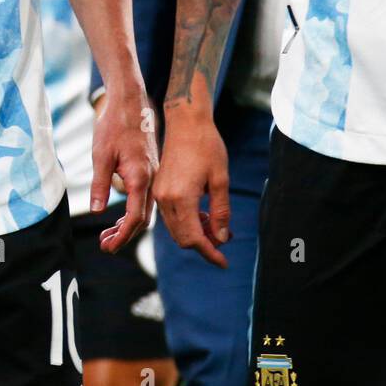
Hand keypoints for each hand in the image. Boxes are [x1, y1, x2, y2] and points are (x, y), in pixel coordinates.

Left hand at [90, 85, 155, 253]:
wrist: (131, 101)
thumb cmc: (115, 125)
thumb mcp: (101, 155)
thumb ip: (99, 184)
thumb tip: (97, 211)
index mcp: (141, 178)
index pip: (135, 218)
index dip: (121, 237)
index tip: (108, 247)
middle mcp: (152, 179)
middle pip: (142, 218)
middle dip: (124, 235)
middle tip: (104, 245)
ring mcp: (154, 174)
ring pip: (144, 208)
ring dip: (127, 223)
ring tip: (107, 234)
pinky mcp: (151, 168)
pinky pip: (145, 196)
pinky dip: (133, 209)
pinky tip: (120, 213)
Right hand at [154, 111, 230, 267]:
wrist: (186, 122)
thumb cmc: (207, 146)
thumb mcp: (220, 179)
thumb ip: (221, 211)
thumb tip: (222, 238)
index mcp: (181, 198)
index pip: (194, 239)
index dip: (210, 253)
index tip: (224, 263)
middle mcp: (165, 199)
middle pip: (183, 238)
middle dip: (204, 244)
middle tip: (226, 238)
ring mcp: (160, 194)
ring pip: (176, 229)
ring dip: (196, 233)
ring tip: (218, 225)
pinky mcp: (159, 189)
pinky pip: (172, 216)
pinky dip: (188, 222)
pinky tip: (204, 214)